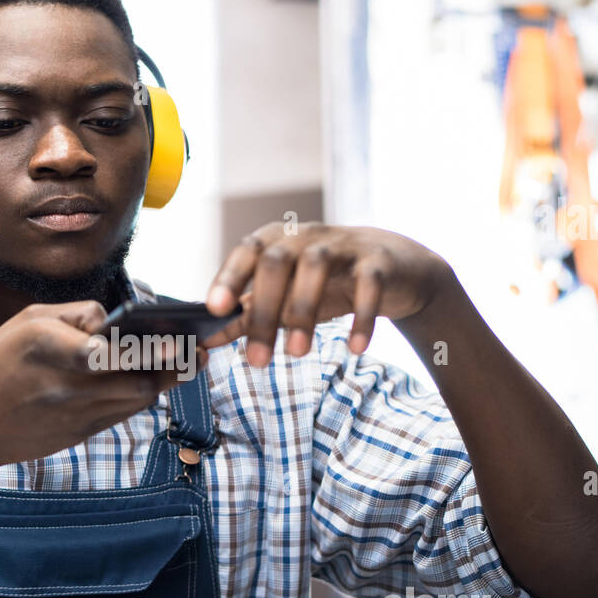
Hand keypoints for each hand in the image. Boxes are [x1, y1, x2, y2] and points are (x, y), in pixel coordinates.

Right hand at [0, 300, 205, 473]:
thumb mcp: (26, 321)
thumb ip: (75, 314)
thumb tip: (116, 317)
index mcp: (46, 346)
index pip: (103, 349)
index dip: (142, 349)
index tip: (173, 340)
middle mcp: (65, 382)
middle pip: (132, 378)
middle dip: (170, 365)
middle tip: (199, 350)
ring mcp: (75, 412)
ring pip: (136, 398)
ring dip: (165, 381)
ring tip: (192, 362)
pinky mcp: (81, 432)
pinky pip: (125, 412)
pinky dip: (144, 394)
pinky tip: (159, 379)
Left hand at [202, 222, 453, 365]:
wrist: (393, 269)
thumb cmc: (327, 283)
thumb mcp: (284, 297)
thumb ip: (245, 315)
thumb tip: (204, 339)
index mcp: (276, 241)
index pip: (246, 252)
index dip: (229, 277)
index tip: (214, 309)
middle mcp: (305, 236)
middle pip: (276, 263)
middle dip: (264, 311)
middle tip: (257, 360)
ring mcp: (344, 246)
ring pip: (316, 267)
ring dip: (303, 311)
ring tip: (296, 353)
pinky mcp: (378, 263)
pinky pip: (368, 285)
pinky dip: (361, 317)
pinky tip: (355, 348)